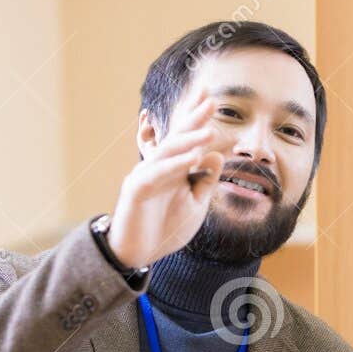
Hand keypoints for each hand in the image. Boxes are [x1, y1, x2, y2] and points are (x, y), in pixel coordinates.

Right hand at [107, 90, 224, 269]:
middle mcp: (158, 167)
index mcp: (172, 168)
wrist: (139, 253)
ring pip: (168, 153)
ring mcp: (145, 176)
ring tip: (209, 129)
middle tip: (210, 98)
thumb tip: (216, 154)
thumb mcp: (195, 203)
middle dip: (193, 117)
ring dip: (189, 140)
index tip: (212, 98)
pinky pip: (157, 174)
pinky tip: (193, 157)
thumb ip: (205, 180)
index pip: (186, 139)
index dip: (196, 118)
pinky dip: (175, 165)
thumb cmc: (165, 227)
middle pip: (176, 137)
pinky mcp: (136, 191)